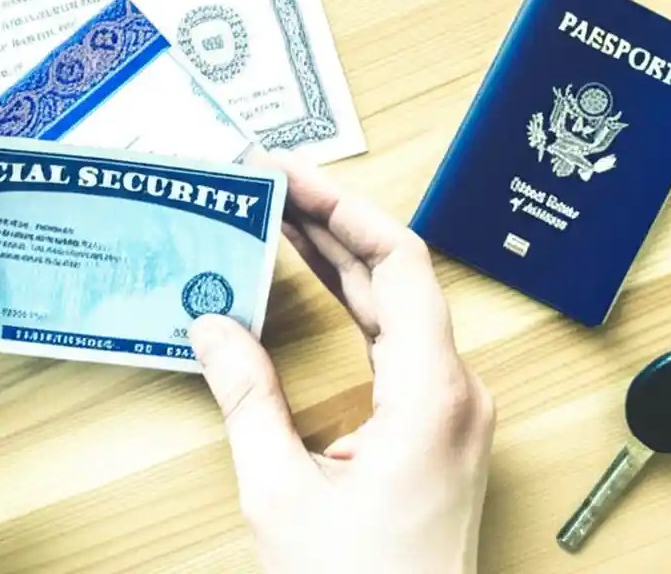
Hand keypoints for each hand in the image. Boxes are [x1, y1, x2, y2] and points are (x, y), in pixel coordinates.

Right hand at [188, 156, 494, 573]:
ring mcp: (452, 414)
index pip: (399, 263)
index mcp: (430, 394)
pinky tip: (318, 291)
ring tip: (284, 221)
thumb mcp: (281, 491)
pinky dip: (356, 312)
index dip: (344, 209)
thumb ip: (248, 398)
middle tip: (272, 187)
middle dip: (334, 227)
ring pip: (399, 312)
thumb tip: (214, 325)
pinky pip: (400, 349)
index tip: (292, 178)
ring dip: (344, 265)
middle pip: (398, 279)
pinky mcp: (438, 434)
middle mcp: (456, 394)